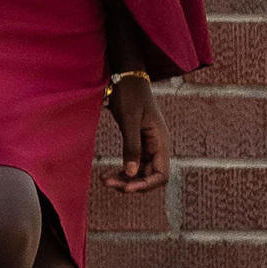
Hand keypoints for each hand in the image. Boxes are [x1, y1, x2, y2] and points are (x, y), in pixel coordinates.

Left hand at [104, 72, 168, 193]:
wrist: (127, 79)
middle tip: (107, 182)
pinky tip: (108, 173)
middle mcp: (157, 147)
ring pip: (140, 171)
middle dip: (131, 183)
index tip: (126, 188)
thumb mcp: (129, 120)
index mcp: (160, 142)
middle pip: (150, 176)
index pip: (161, 174)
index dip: (145, 185)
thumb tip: (131, 173)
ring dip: (125, 178)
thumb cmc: (130, 95)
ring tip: (104, 180)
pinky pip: (134, 163)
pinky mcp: (138, 143)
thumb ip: (131, 146)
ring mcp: (149, 146)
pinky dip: (123, 170)